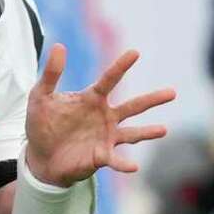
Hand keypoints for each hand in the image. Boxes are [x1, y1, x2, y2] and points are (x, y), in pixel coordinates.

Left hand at [23, 46, 175, 186]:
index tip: (135, 52)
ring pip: (133, 133)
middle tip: (173, 92)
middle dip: (152, 99)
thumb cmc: (42, 123)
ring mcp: (107, 137)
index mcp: (92, 99)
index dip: (121, 66)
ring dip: (148, 132)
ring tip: (164, 130)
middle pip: (133, 106)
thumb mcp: (41, 97)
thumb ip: (51, 74)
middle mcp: (105, 116)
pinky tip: (134, 167)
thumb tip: (59, 46)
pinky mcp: (102, 156)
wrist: (40, 156)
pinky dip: (125, 164)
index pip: (109, 80)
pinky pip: (116, 160)